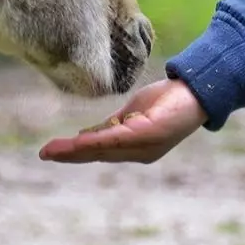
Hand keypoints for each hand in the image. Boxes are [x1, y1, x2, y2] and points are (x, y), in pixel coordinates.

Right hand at [38, 78, 206, 163]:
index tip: (50, 152)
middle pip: (99, 153)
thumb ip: (114, 125)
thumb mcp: (135, 113)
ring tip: (56, 150)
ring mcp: (146, 145)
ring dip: (78, 150)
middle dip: (70, 155)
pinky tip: (83, 139)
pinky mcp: (152, 133)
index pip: (100, 151)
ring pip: (106, 149)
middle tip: (45, 154)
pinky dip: (99, 140)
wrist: (200, 89)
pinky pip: (120, 138)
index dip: (75, 153)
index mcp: (134, 148)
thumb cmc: (169, 101)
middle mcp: (140, 152)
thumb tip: (87, 135)